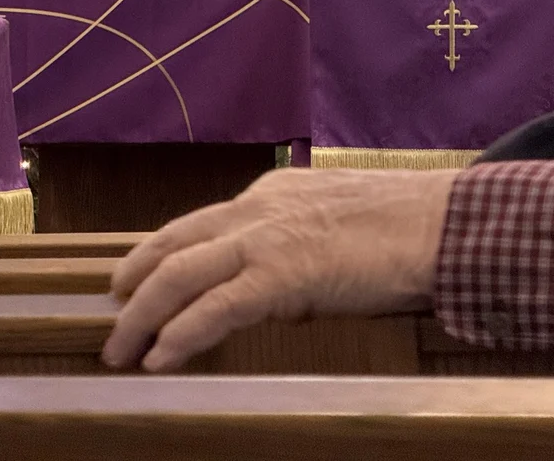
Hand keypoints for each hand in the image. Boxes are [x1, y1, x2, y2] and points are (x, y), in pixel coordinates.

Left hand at [102, 167, 458, 371]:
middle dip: (134, 280)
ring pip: (179, 273)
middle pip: (173, 242)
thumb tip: (284, 294)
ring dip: (142, 314)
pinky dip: (180, 334)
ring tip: (119, 348)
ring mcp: (264, 238)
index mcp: (270, 194)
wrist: (442, 223)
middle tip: (111, 311)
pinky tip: (159, 358)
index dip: (163, 254)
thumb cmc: (407, 228)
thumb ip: (301, 251)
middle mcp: (256, 208)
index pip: (201, 225)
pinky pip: (215, 308)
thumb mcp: (337, 225)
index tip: (138, 279)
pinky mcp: (281, 274)